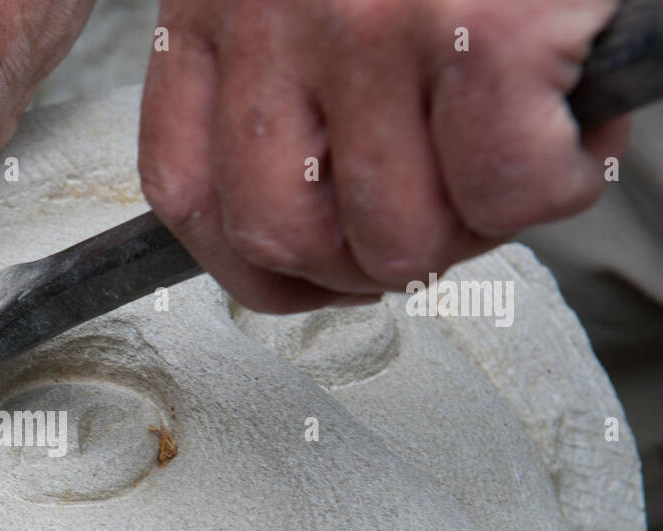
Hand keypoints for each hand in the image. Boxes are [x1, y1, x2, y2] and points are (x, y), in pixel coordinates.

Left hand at [138, 0, 628, 312]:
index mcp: (214, 0)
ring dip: (469, 231)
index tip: (306, 275)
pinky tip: (574, 136)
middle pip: (282, 238)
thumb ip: (275, 59)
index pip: (186, 193)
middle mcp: (276, 15)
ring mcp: (373, 24)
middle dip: (367, 265)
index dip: (252, 267)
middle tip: (440, 220)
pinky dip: (553, 189)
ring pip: (395, 236)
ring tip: (516, 162)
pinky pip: (508, 190)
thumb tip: (319, 195)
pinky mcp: (485, 28)